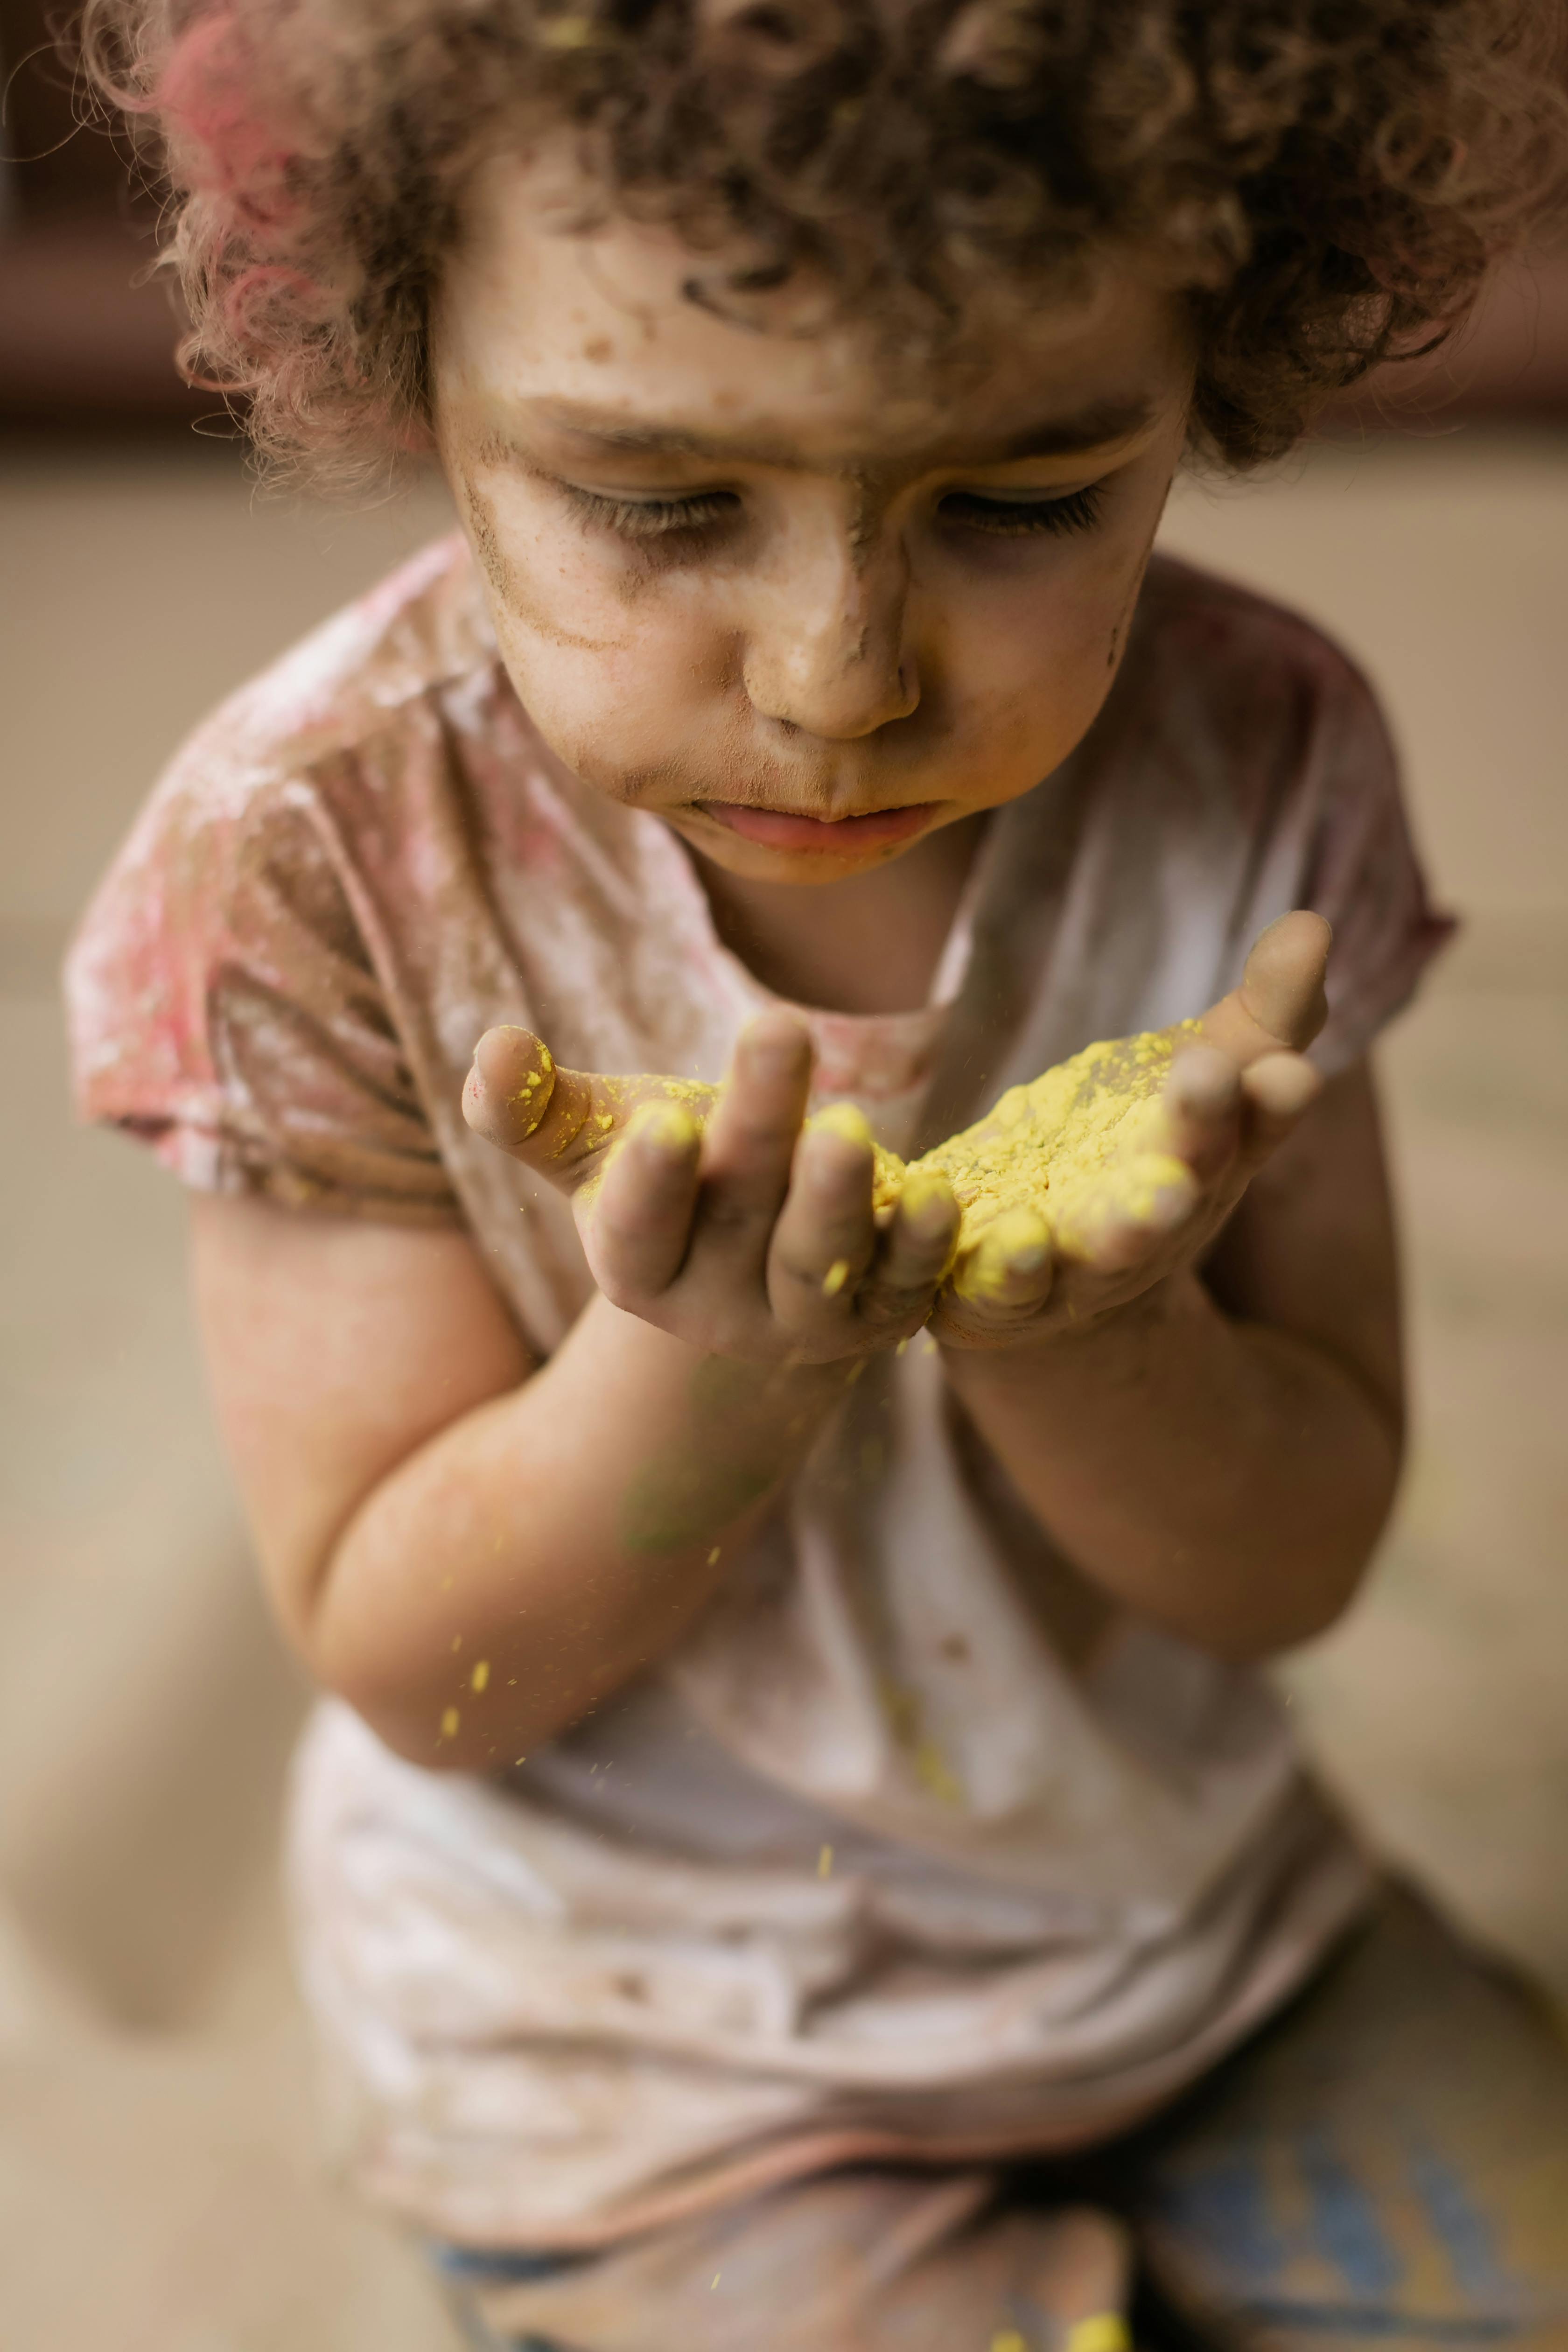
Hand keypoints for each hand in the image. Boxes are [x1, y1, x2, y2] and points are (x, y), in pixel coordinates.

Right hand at [462, 1012, 959, 1363]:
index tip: (667, 1120)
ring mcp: (804, 1321)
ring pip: (820, 1264)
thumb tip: (491, 1048)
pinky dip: (926, 1246)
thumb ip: (536, 1109)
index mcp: (636, 1265)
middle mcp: (717, 1306)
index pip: (637, 1230)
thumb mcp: (601, 1145)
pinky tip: (944, 1196)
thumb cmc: (677, 1175)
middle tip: (780, 1029)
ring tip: (850, 1125)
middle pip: (739, 1216)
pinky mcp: (882, 1317)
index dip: (651, 1181)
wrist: (761, 1259)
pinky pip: (905, 1286)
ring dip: (836, 1196)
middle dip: (759, 1126)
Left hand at [926, 911, 1331, 1349]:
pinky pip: (999, 1289)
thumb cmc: (1131, 1160)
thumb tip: (1315, 924)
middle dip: (1199, 1130)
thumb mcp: (1194, 1079)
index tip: (1291, 1067)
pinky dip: (1003, 1260)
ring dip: (1126, 1223)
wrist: (1047, 1289)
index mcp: (1208, 1163)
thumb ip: (1258, 1014)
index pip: (1252, 1123)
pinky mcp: (998, 1301)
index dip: (1271, 1099)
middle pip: (1184, 1181)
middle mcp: (1155, 1224)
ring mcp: (1079, 1272)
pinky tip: (1000, 1224)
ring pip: (1105, 1251)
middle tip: (1211, 1073)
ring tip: (1142, 1191)